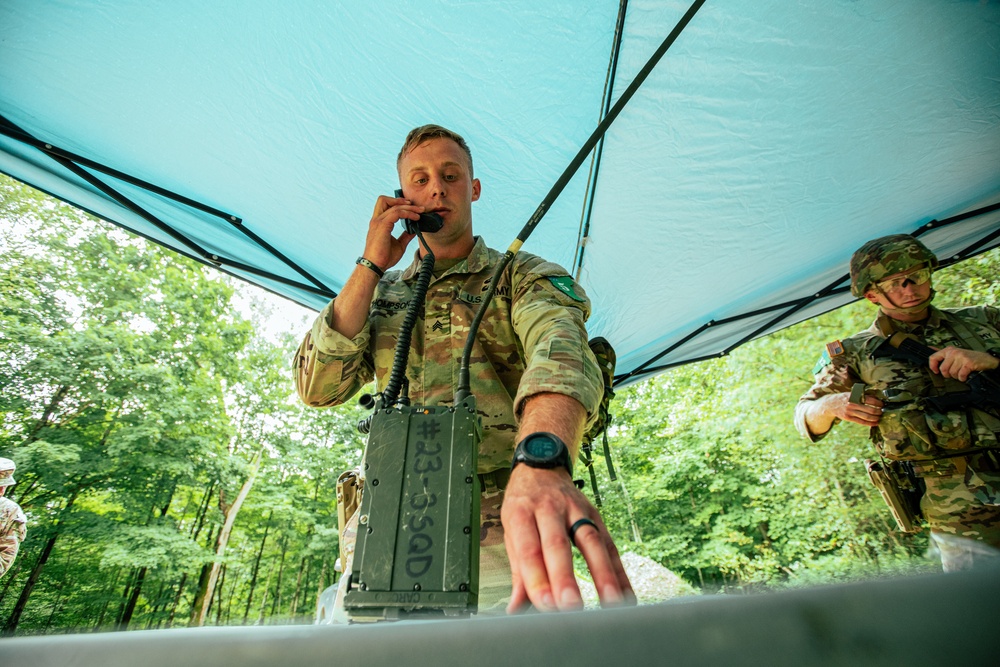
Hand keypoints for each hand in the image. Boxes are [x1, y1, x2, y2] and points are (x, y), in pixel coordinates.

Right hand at [362, 194, 424, 269]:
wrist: (375, 266)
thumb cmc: (384, 257)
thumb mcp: (399, 245)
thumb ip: (405, 236)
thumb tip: (414, 231)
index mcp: (378, 223)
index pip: (385, 205)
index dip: (398, 203)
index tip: (411, 207)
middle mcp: (376, 220)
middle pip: (384, 199)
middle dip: (400, 200)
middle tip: (416, 206)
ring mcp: (378, 222)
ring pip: (394, 206)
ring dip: (409, 207)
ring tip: (420, 212)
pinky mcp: (382, 226)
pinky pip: (397, 213)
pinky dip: (407, 213)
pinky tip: (415, 218)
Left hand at [501, 465, 634, 612]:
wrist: (541, 468)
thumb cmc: (523, 506)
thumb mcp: (511, 531)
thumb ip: (518, 572)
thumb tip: (516, 610)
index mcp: (522, 513)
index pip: (529, 549)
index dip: (537, 578)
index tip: (545, 605)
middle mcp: (549, 508)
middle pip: (558, 544)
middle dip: (565, 577)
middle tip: (571, 606)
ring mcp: (576, 509)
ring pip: (591, 541)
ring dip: (602, 575)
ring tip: (611, 603)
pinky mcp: (596, 515)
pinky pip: (610, 544)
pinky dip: (619, 572)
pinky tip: (626, 595)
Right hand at [824, 392, 883, 427]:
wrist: (830, 404)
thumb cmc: (844, 398)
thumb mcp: (852, 393)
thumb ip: (862, 395)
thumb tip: (877, 399)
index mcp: (855, 396)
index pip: (870, 400)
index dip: (879, 403)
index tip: (882, 405)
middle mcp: (852, 404)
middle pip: (870, 410)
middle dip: (879, 412)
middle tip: (882, 412)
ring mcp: (850, 411)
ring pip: (867, 417)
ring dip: (876, 418)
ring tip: (880, 418)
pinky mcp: (848, 418)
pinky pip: (861, 422)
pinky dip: (870, 423)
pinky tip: (875, 423)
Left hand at [928, 346, 998, 381]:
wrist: (986, 359)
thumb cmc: (970, 357)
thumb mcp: (955, 353)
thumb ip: (943, 353)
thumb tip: (930, 348)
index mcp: (948, 350)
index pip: (933, 357)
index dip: (932, 366)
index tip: (935, 371)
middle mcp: (953, 352)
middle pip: (943, 369)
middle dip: (948, 374)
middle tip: (954, 373)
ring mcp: (961, 357)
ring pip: (952, 373)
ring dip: (957, 376)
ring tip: (961, 373)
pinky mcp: (968, 363)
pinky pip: (960, 375)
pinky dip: (963, 378)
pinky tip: (965, 375)